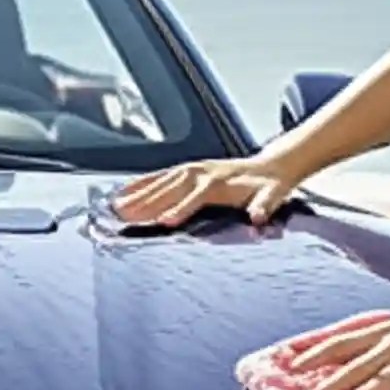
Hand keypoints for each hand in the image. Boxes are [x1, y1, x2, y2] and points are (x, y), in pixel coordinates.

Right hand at [112, 157, 299, 226]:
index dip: (180, 209)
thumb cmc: (271, 186)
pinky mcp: (187, 169)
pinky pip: (159, 176)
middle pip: (170, 189)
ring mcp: (192, 169)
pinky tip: (123, 191)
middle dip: (147, 203)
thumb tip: (258, 216)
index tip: (164, 223)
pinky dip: (141, 182)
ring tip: (116, 207)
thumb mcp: (274, 196)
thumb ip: (264, 206)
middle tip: (124, 216)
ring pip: (160, 181)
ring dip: (138, 193)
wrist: (271, 166)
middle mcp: (201, 173)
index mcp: (219, 182)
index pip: (196, 197)